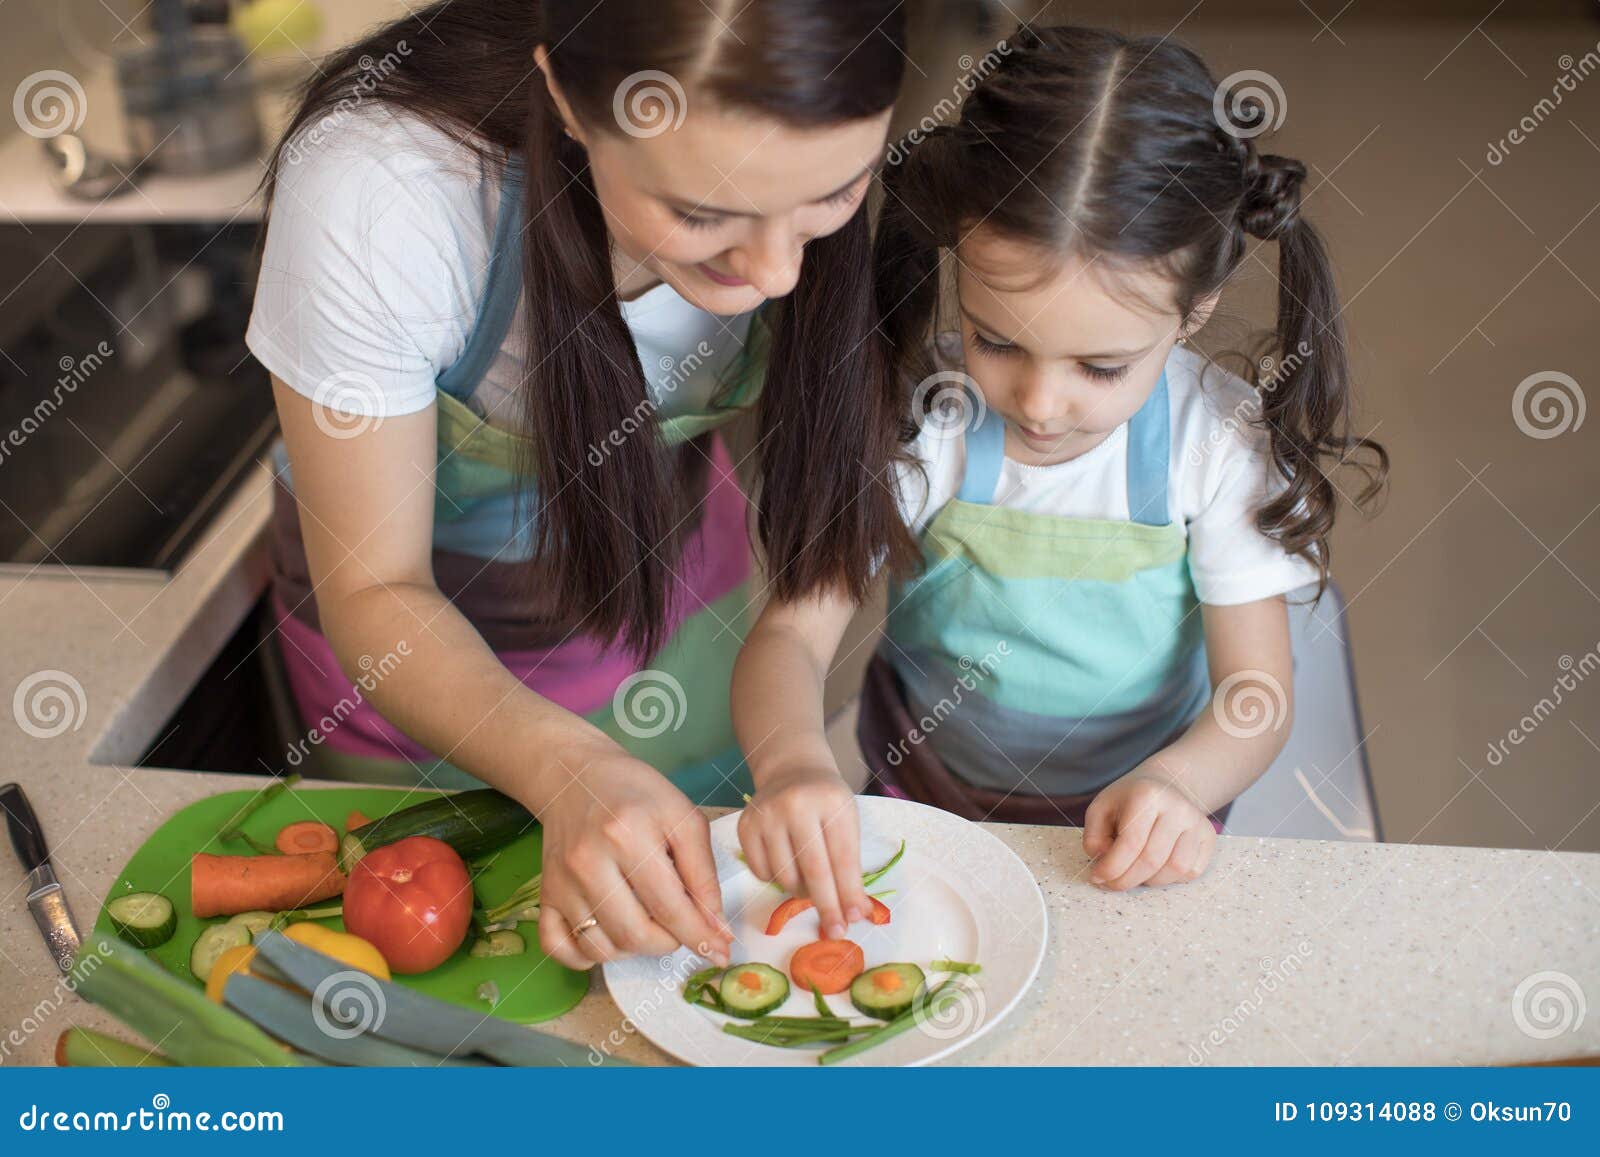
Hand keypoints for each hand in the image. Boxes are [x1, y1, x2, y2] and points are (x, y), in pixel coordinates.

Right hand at [533, 741, 732, 969]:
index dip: (699, 936)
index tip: (719, 952)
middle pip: (634, 935)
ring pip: (601, 948)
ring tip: (647, 924)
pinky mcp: (544, 894)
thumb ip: (704, 873)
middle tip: (679, 926)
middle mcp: (588, 863)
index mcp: (628, 836)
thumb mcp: (683, 817)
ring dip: (633, 950)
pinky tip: (609, 936)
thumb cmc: (636, 794)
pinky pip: (560, 949)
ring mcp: (561, 883)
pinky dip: (586, 957)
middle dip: (669, 943)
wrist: (576, 777)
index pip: (669, 907)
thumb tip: (716, 928)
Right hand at [738, 765, 868, 938]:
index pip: (843, 857)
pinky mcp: (745, 826)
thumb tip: (855, 913)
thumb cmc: (826, 803)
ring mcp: (766, 815)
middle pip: (814, 870)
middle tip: (836, 931)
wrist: (791, 772)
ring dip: (801, 892)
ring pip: (785, 876)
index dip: (849, 893)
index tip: (853, 920)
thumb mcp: (846, 823)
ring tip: (810, 884)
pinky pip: (762, 872)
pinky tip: (787, 866)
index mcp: (831, 802)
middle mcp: (796, 804)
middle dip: (827, 906)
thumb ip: (851, 868)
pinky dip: (777, 880)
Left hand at [1082, 768, 1217, 890]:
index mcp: (1147, 795)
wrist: (1166, 784)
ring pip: (1175, 869)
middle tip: (1111, 884)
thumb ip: (1094, 835)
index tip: (1097, 878)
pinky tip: (1156, 868)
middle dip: (1126, 880)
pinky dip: (1171, 878)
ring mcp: (1197, 822)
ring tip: (1134, 872)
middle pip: (1152, 860)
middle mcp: (1177, 807)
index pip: (1131, 843)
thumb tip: (1102, 860)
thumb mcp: (1102, 808)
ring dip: (1150, 881)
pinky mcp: (1209, 837)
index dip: (1112, 867)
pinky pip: (1192, 871)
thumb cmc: (1130, 799)